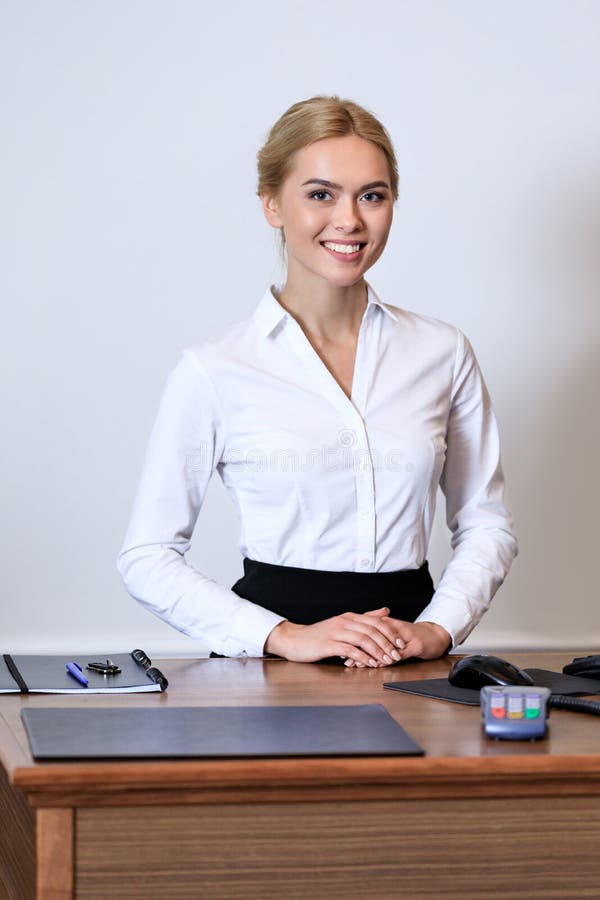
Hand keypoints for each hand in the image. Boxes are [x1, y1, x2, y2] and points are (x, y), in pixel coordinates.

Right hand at [264, 608, 403, 666]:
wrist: (294, 640)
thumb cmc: (319, 635)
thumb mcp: (343, 624)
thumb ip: (364, 618)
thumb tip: (385, 611)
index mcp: (349, 617)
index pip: (375, 622)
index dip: (390, 632)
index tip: (400, 643)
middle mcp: (344, 622)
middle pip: (372, 630)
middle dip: (387, 644)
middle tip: (397, 655)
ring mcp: (336, 632)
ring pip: (363, 639)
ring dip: (377, 651)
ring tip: (387, 661)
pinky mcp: (328, 644)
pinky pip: (350, 650)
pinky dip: (362, 657)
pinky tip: (370, 664)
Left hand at [344, 620, 450, 666]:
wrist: (435, 636)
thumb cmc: (412, 637)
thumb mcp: (392, 637)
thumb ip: (376, 640)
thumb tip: (355, 647)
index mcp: (387, 624)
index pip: (365, 630)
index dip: (352, 639)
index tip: (339, 648)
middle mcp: (394, 628)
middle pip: (372, 636)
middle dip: (356, 647)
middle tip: (343, 657)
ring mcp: (405, 636)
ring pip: (383, 644)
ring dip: (369, 654)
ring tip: (356, 663)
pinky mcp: (415, 645)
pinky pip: (399, 653)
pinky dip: (387, 659)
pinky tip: (378, 664)